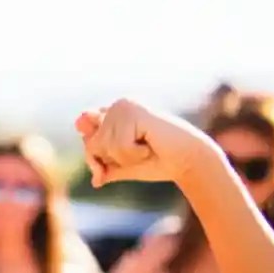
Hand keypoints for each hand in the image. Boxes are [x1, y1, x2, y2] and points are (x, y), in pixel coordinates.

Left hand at [76, 99, 216, 186]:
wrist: (188, 161)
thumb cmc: (157, 162)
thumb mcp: (120, 165)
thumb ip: (99, 158)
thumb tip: (85, 151)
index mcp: (111, 115)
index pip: (87, 139)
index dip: (97, 157)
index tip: (113, 165)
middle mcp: (116, 106)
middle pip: (92, 144)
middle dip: (115, 159)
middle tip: (140, 153)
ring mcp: (124, 106)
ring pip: (104, 146)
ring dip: (127, 158)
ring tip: (147, 148)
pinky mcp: (135, 112)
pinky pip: (119, 146)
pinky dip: (135, 154)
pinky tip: (151, 144)